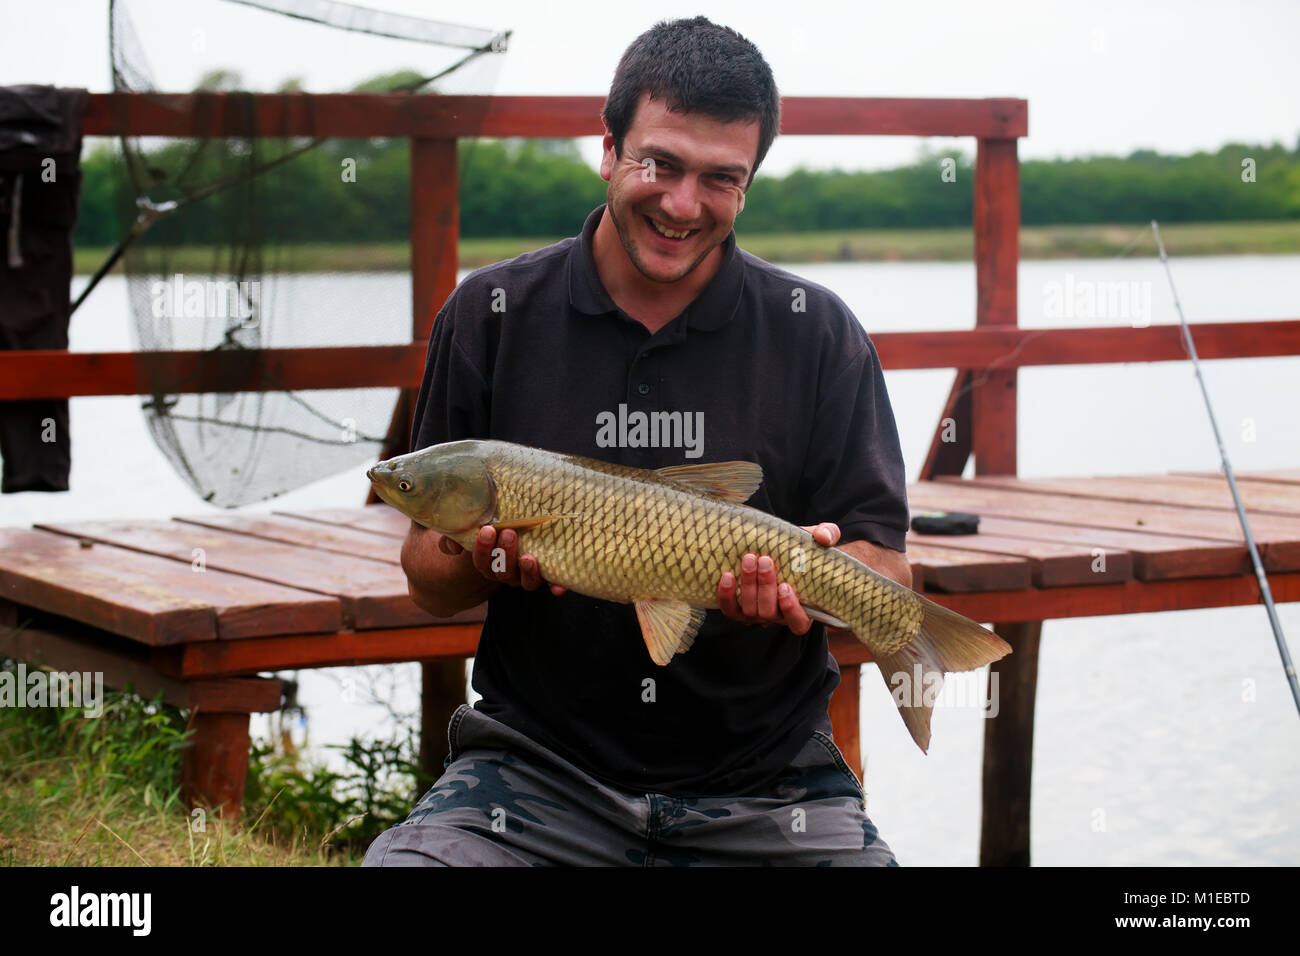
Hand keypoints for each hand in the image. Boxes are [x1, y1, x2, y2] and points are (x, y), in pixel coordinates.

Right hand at [439, 526, 566, 596]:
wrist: (513, 531)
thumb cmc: (491, 525)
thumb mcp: (474, 525)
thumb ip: (457, 533)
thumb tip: (453, 547)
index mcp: (487, 563)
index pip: (482, 562)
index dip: (483, 549)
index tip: (487, 530)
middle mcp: (506, 572)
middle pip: (502, 572)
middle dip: (504, 554)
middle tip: (509, 532)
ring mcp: (525, 575)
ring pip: (525, 582)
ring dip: (527, 572)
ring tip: (528, 557)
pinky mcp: (546, 574)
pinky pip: (551, 584)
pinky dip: (556, 587)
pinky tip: (560, 588)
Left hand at [717, 522, 839, 634]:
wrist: (777, 550)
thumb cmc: (802, 550)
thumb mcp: (819, 539)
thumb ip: (828, 534)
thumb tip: (823, 536)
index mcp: (803, 607)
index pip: (798, 623)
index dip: (792, 610)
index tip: (786, 587)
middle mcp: (778, 616)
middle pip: (769, 612)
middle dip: (765, 587)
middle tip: (764, 560)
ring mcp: (757, 614)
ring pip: (750, 610)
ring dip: (748, 585)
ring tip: (749, 560)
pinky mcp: (738, 609)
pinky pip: (730, 610)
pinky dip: (726, 595)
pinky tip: (727, 575)